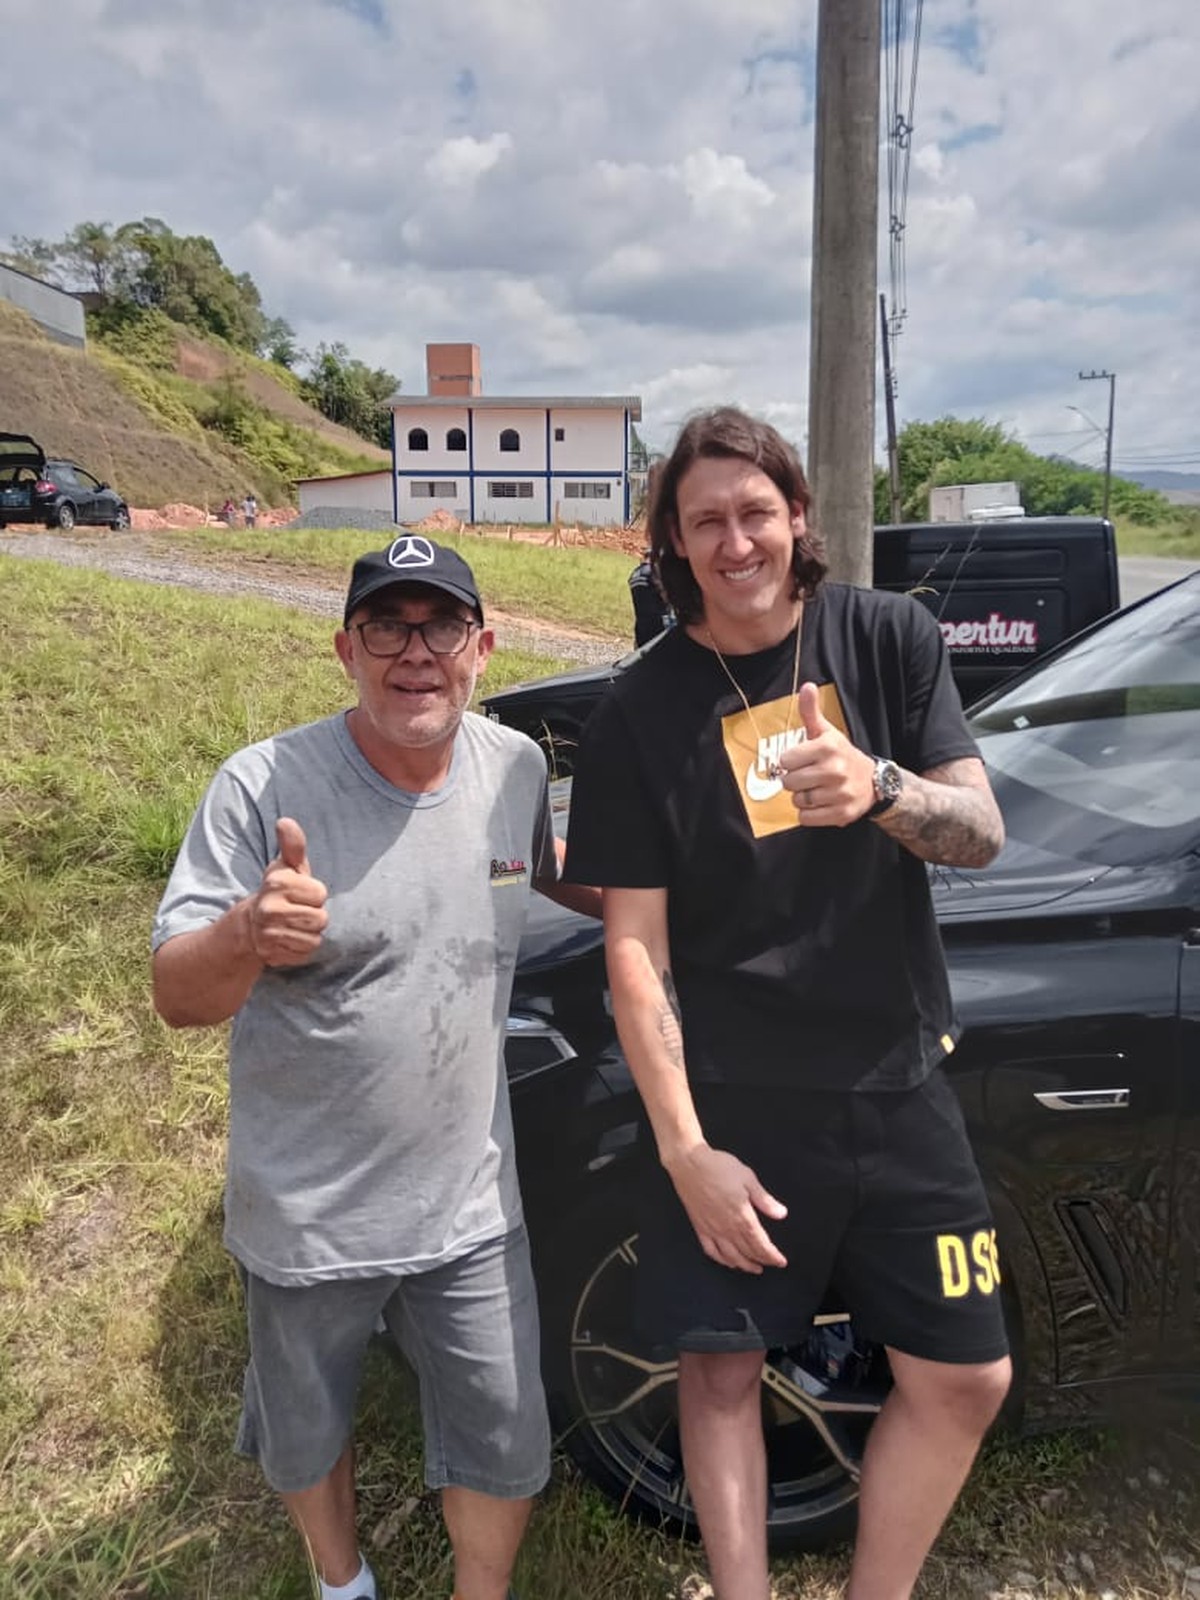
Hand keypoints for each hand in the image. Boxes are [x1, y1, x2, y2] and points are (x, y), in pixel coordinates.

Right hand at [248, 818, 328, 966]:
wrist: (252, 924)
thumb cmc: (280, 890)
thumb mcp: (287, 867)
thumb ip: (293, 846)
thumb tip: (285, 821)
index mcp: (276, 883)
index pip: (320, 894)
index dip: (315, 894)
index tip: (301, 893)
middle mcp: (269, 908)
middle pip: (320, 919)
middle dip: (315, 916)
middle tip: (298, 911)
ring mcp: (268, 933)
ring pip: (314, 939)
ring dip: (309, 934)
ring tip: (294, 925)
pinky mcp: (271, 954)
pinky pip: (304, 954)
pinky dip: (300, 949)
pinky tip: (289, 938)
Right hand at [664, 1144, 787, 1273]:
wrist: (689, 1163)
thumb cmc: (719, 1167)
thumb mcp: (748, 1178)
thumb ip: (764, 1199)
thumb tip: (781, 1214)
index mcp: (742, 1216)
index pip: (761, 1244)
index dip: (772, 1256)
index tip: (781, 1262)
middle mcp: (727, 1228)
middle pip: (748, 1252)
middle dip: (762, 1260)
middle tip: (771, 1264)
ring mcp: (712, 1229)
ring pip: (730, 1256)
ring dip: (744, 1265)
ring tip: (753, 1269)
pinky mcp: (699, 1227)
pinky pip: (710, 1251)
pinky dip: (721, 1260)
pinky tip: (727, 1262)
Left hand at [779, 682, 874, 824]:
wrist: (874, 782)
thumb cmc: (841, 755)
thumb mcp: (827, 732)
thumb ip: (811, 711)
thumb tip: (807, 686)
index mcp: (828, 748)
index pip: (785, 760)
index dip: (789, 762)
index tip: (799, 761)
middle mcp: (835, 770)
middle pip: (789, 782)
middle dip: (794, 781)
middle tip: (808, 776)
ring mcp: (839, 794)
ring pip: (798, 801)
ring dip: (803, 797)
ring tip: (816, 789)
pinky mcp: (841, 814)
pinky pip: (807, 818)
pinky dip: (809, 814)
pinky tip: (821, 803)